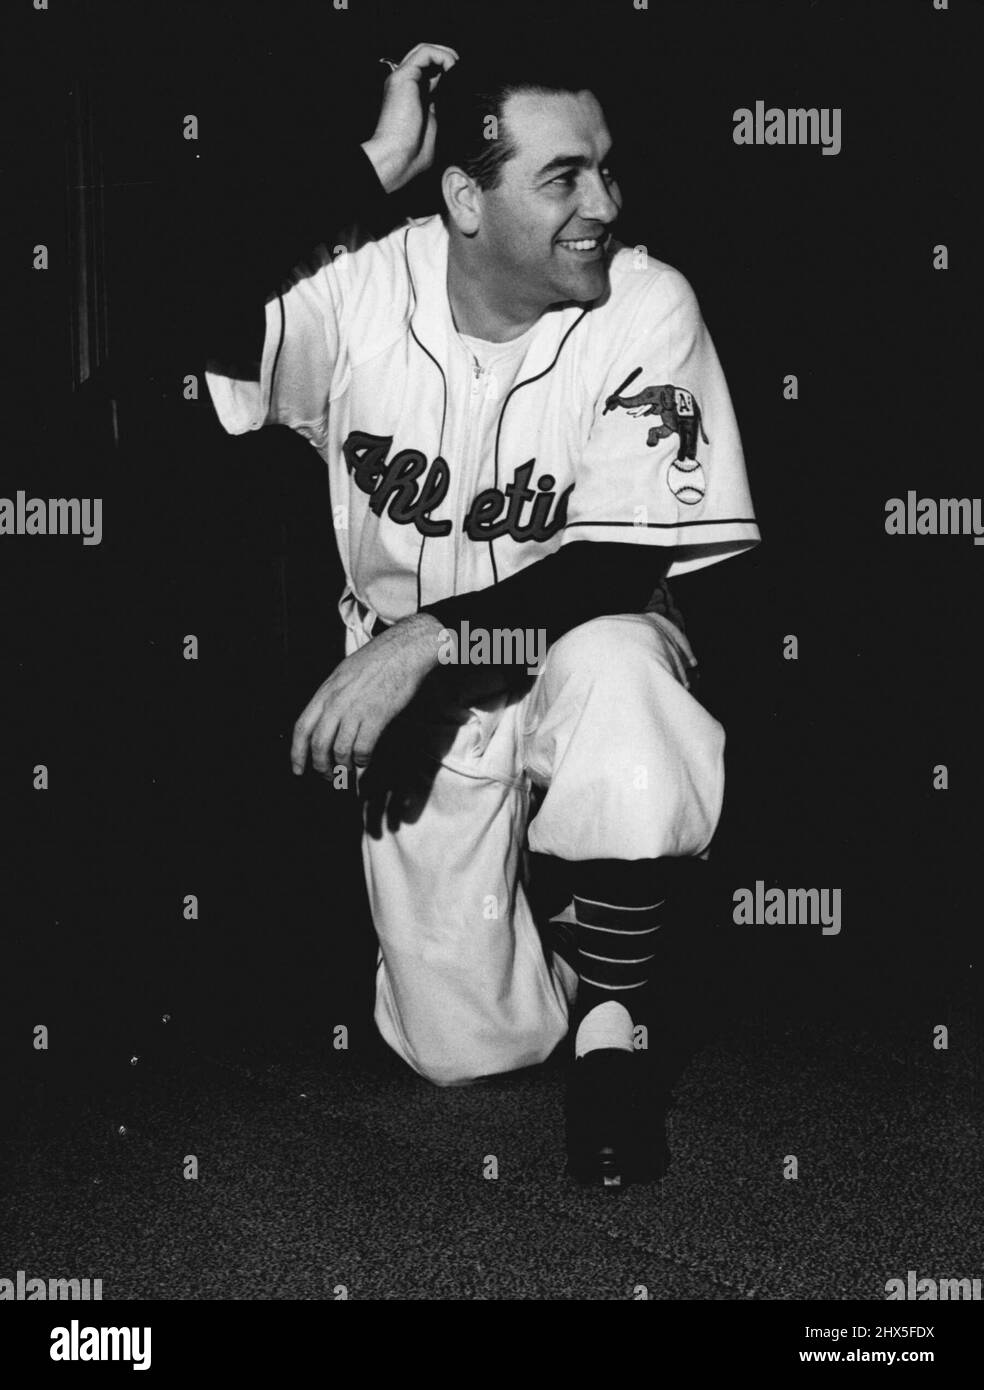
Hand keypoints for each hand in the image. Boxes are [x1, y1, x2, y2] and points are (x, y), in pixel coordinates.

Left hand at [291, 613, 444, 777]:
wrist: (404, 650)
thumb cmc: (377, 660)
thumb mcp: (343, 674)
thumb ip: (332, 697)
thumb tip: (326, 720)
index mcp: (326, 691)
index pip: (302, 727)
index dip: (297, 752)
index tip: (298, 768)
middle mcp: (336, 702)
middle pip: (318, 744)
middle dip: (320, 766)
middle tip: (327, 776)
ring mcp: (355, 710)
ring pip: (339, 750)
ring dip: (343, 768)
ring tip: (347, 773)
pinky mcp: (376, 716)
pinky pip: (362, 748)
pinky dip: (362, 759)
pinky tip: (365, 759)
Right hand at [361, 41, 459, 192]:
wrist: (398, 158)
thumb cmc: (416, 154)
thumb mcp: (437, 131)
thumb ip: (445, 113)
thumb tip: (466, 104)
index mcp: (414, 99)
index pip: (433, 76)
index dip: (451, 75)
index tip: (467, 84)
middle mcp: (407, 86)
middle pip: (429, 60)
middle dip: (450, 61)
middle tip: (466, 73)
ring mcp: (403, 78)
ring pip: (426, 51)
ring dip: (447, 55)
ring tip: (460, 68)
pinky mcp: (403, 75)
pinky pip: (425, 52)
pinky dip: (442, 56)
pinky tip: (453, 69)